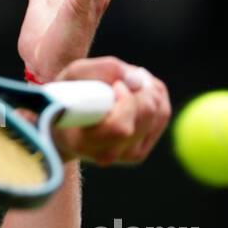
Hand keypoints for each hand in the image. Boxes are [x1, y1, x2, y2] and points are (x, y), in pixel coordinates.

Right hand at [47, 56, 169, 165]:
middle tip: (122, 81)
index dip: (126, 101)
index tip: (116, 86)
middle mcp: (106, 154)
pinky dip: (156, 96)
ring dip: (149, 89)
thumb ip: (101, 70)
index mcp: (83, 141)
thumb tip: (137, 79)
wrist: (65, 126)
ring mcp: (126, 156)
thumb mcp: (73, 75)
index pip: (120, 127)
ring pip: (159, 113)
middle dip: (141, 88)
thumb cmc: (65, 97)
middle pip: (146, 115)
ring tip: (126, 84)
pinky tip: (136, 92)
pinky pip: (162, 115)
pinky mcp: (140, 152)